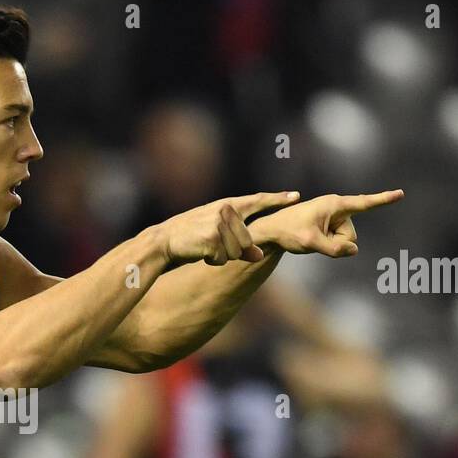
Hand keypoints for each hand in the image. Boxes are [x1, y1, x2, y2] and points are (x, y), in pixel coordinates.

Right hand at [158, 192, 301, 265]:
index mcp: (227, 205)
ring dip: (222, 257)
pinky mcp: (213, 239)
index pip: (257, 201)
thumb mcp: (215, 234)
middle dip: (234, 251)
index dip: (277, 199)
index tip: (296, 196)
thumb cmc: (189, 238)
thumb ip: (239, 239)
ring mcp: (219, 224)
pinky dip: (212, 261)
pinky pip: (223, 259)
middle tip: (211, 246)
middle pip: (247, 240)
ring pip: (237, 251)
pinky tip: (199, 253)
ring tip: (203, 248)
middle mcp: (225, 211)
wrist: (162, 242)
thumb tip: (260, 255)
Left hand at [252, 190, 403, 256]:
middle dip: (336, 244)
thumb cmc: (289, 232)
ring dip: (330, 245)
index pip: (364, 203)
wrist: (272, 231)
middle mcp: (337, 208)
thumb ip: (333, 249)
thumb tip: (354, 250)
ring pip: (345, 241)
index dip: (383, 200)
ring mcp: (334, 216)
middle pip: (351, 236)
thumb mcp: (310, 243)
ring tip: (310, 237)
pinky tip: (312, 238)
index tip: (400, 193)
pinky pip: (338, 241)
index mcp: (335, 204)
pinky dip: (327, 245)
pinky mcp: (331, 224)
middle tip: (312, 238)